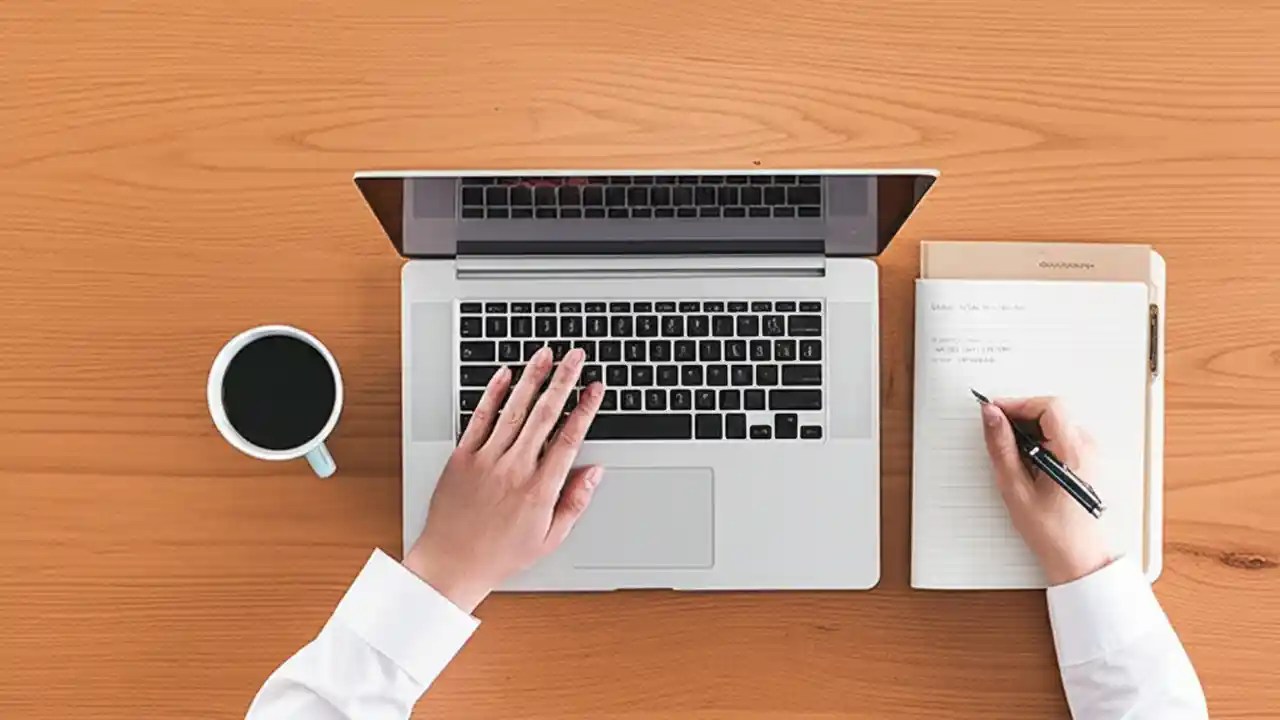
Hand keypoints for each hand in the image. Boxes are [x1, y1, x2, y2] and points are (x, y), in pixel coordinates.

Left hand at [403, 347, 603, 611]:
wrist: (451, 564)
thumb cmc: (499, 555)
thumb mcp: (549, 538)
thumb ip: (575, 502)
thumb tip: (594, 472)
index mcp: (540, 489)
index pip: (570, 437)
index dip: (585, 408)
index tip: (596, 388)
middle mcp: (514, 468)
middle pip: (545, 414)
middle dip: (564, 380)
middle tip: (576, 356)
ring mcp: (486, 460)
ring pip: (514, 409)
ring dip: (532, 378)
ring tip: (546, 354)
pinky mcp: (461, 458)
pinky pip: (479, 418)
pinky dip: (492, 393)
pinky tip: (504, 374)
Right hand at [979, 396, 1111, 585]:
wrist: (1080, 559)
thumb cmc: (1054, 533)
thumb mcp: (1016, 489)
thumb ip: (1001, 447)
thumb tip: (992, 417)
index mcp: (1074, 452)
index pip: (1048, 406)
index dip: (1017, 404)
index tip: (994, 412)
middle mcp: (1087, 449)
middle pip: (1051, 412)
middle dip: (1020, 418)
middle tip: (997, 434)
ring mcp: (1090, 455)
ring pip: (1054, 425)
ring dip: (1029, 432)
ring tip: (1012, 458)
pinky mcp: (1086, 462)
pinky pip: (1060, 438)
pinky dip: (1039, 443)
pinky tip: (1027, 465)